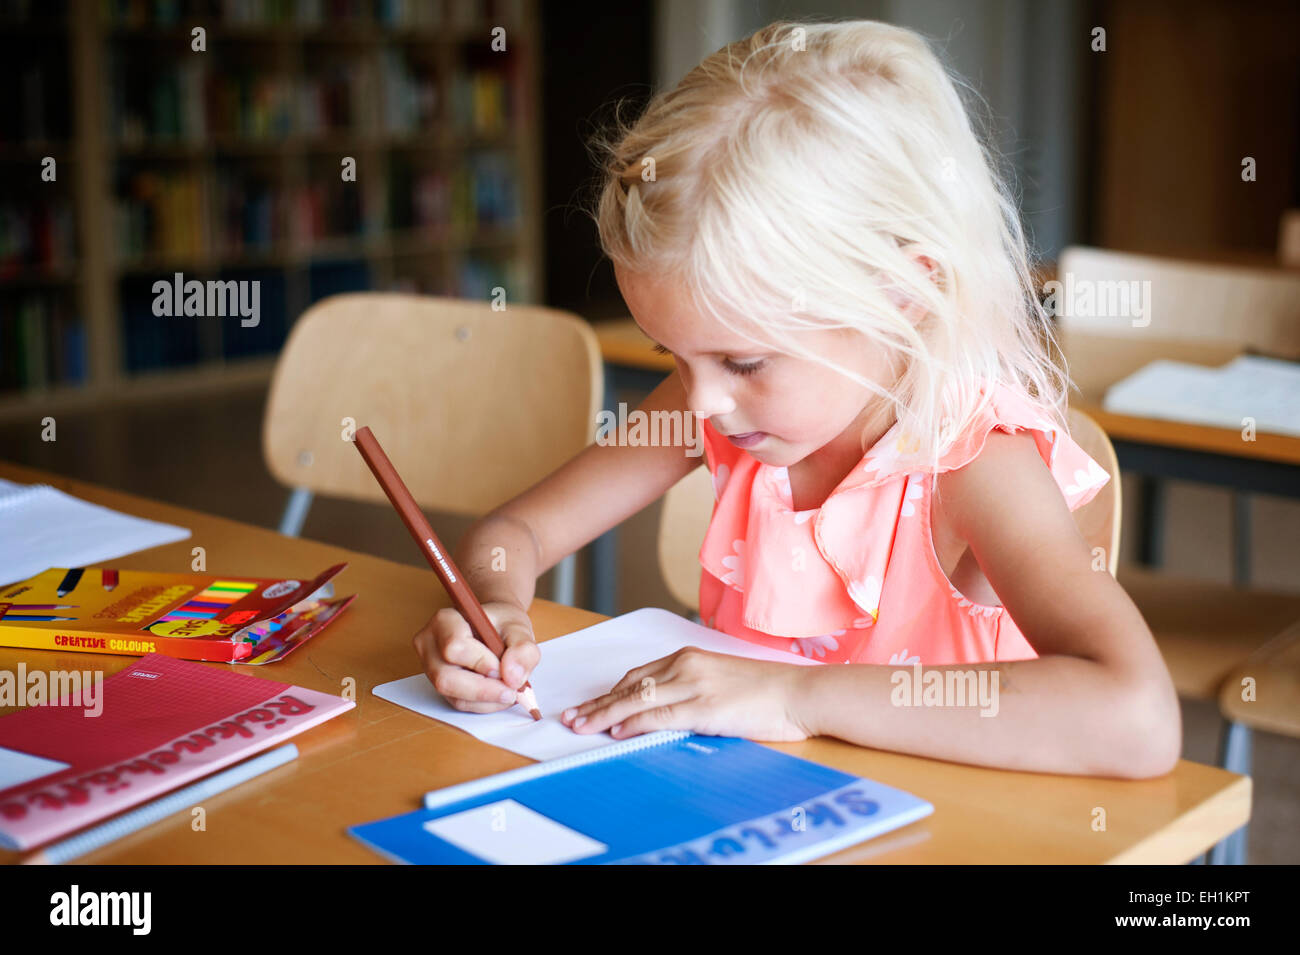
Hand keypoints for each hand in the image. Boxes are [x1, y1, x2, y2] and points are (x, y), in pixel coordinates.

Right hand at [411, 601, 539, 712]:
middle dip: (483, 690)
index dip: (480, 662)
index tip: (503, 668)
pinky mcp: (440, 686)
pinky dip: (485, 704)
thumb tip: (513, 678)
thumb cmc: (502, 624)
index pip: (454, 647)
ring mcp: (431, 668)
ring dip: (488, 699)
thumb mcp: (519, 628)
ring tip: (510, 689)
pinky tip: (499, 693)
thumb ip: (523, 649)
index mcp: (445, 621)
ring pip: (454, 696)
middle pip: (446, 678)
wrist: (496, 629)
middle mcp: (430, 645)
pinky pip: (460, 704)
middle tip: (512, 690)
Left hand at [559, 647, 812, 741]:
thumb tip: (663, 711)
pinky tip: (615, 730)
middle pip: (630, 685)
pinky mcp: (705, 707)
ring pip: (636, 699)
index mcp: (689, 656)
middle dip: (597, 703)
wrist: (800, 693)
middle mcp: (687, 665)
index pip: (637, 675)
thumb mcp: (721, 683)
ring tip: (580, 725)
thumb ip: (691, 690)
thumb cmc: (768, 692)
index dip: (609, 692)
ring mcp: (695, 685)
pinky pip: (659, 715)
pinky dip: (633, 723)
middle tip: (571, 716)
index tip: (588, 705)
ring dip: (604, 713)